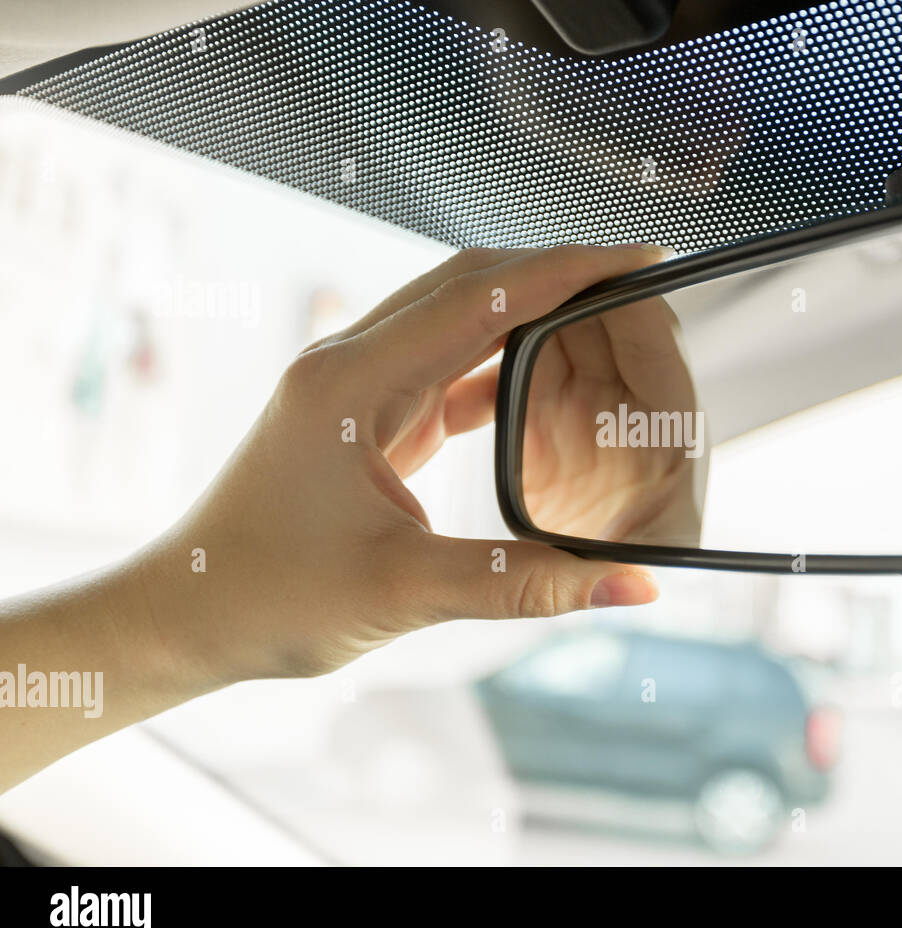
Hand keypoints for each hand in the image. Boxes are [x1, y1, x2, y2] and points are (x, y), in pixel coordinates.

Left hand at [126, 246, 677, 689]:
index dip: (566, 272)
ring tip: (601, 310)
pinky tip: (544, 376)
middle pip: (466, 284)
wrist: (187, 616)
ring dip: (527, 309)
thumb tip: (632, 583)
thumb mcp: (407, 592)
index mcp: (349, 383)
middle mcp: (347, 364)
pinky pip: (442, 366)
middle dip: (554, 272)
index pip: (479, 300)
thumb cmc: (269, 600)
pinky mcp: (361, 414)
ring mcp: (352, 385)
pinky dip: (498, 362)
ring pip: (454, 318)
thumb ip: (525, 583)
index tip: (636, 257)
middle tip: (633, 275)